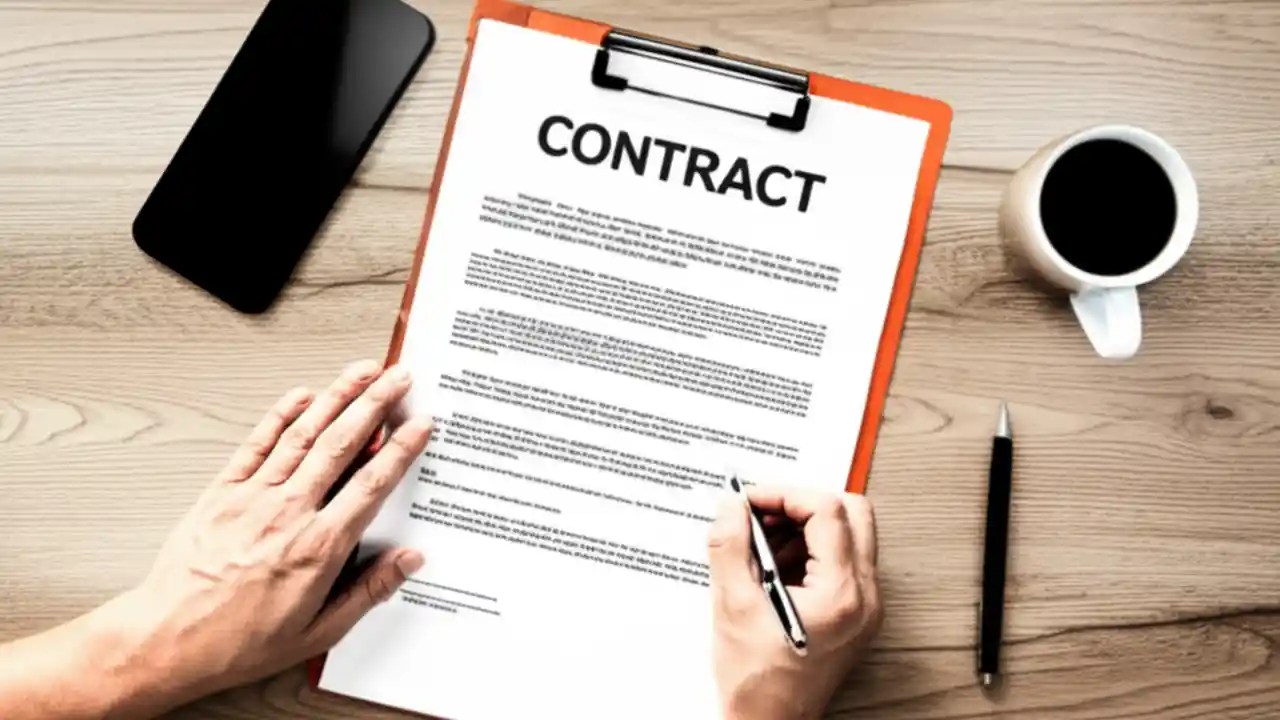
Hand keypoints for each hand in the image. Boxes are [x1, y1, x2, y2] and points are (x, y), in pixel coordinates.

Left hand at [90, 361, 431, 716]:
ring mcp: (252, 497)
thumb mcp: (318, 632)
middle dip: (375, 403)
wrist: (168, 640)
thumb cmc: (240, 642)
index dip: (401, 449)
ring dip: (337, 396)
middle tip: (399, 378)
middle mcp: (288, 513)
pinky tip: (302, 395)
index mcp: (318, 548)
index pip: (371, 485)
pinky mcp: (222, 492)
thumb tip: (409, 560)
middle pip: (342, 444)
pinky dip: (282, 414)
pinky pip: (257, 443)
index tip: (420, 424)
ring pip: (303, 434)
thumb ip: (369, 591)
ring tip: (362, 371)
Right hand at [707, 487, 880, 719]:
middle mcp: (864, 597)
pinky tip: (771, 570)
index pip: (826, 511)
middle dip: (802, 505)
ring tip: (760, 547)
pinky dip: (808, 553)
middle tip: (763, 513)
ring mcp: (864, 606)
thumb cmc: (759, 684)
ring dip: (803, 529)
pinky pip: (841, 562)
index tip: (751, 500)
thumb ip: (730, 548)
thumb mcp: (733, 607)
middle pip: (851, 514)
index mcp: (842, 593)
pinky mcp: (853, 614)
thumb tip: (730, 508)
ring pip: (848, 535)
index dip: (784, 494)